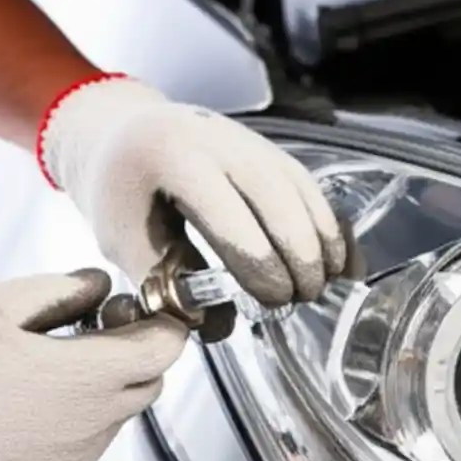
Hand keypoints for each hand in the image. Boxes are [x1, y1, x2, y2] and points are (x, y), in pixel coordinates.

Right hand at [0, 270, 186, 460]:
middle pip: (144, 387)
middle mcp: (89, 432)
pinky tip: (14, 415)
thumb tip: (98, 286)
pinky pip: (75, 457)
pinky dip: (62, 433)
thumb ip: (61, 291)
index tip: (142, 312)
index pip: (163, 351)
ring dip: (91, 398)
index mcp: (86, 380)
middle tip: (87, 333)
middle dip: (129, 357)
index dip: (160, 326)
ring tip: (34, 375)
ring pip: (109, 424)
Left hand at [39, 76, 345, 305]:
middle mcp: (219, 140)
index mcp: (173, 158)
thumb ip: (165, 283)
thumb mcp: (123, 238)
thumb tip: (217, 326)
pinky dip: (330, 224)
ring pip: (303, 190)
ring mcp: (251, 140)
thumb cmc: (119, 189)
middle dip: (300, 255)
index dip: (259, 265)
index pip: (231, 217)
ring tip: (322, 283)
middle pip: (279, 200)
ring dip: (322, 240)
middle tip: (301, 297)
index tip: (272, 300)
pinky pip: (310, 186)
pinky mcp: (270, 149)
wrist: (121, 133)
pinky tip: (341, 260)